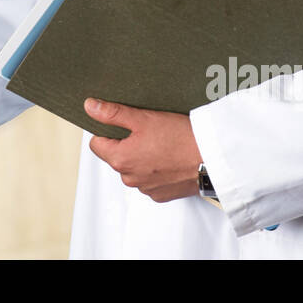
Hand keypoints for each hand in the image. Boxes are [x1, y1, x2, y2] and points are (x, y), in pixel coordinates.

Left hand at [84, 98, 202, 202]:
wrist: (213, 159)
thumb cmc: (180, 138)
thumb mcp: (143, 118)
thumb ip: (113, 114)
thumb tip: (89, 107)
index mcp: (120, 160)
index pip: (96, 144)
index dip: (108, 131)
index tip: (123, 125)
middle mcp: (129, 178)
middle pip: (116, 156)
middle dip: (127, 144)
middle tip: (148, 131)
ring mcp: (146, 189)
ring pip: (134, 168)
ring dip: (142, 158)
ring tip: (162, 144)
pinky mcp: (162, 195)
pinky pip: (150, 180)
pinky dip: (156, 169)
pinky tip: (170, 158)